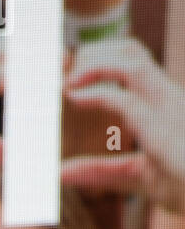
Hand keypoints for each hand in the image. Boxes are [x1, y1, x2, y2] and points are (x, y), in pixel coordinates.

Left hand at [62, 38, 184, 213]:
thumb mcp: (135, 177)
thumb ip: (100, 171)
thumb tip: (60, 173)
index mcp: (164, 103)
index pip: (133, 62)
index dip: (100, 58)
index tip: (69, 75)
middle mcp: (168, 96)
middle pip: (130, 51)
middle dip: (93, 53)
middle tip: (63, 74)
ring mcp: (169, 107)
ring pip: (131, 63)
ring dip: (94, 65)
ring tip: (67, 83)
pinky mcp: (164, 128)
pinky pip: (127, 101)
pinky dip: (97, 95)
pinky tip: (75, 98)